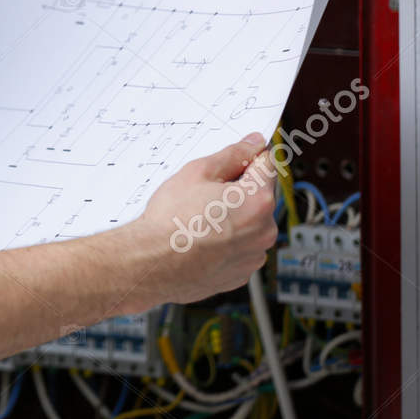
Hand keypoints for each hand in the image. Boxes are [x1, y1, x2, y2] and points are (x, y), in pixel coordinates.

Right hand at [126, 132, 278, 304]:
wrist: (152, 265)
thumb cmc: (171, 222)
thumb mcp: (197, 172)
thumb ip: (233, 155)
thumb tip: (253, 144)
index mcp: (259, 201)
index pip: (267, 166)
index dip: (248, 159)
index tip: (237, 160)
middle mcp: (265, 230)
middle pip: (259, 198)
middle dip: (238, 193)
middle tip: (204, 195)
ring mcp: (254, 256)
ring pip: (250, 226)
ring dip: (233, 220)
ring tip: (200, 221)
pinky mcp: (241, 275)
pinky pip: (240, 250)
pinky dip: (226, 244)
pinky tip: (202, 241)